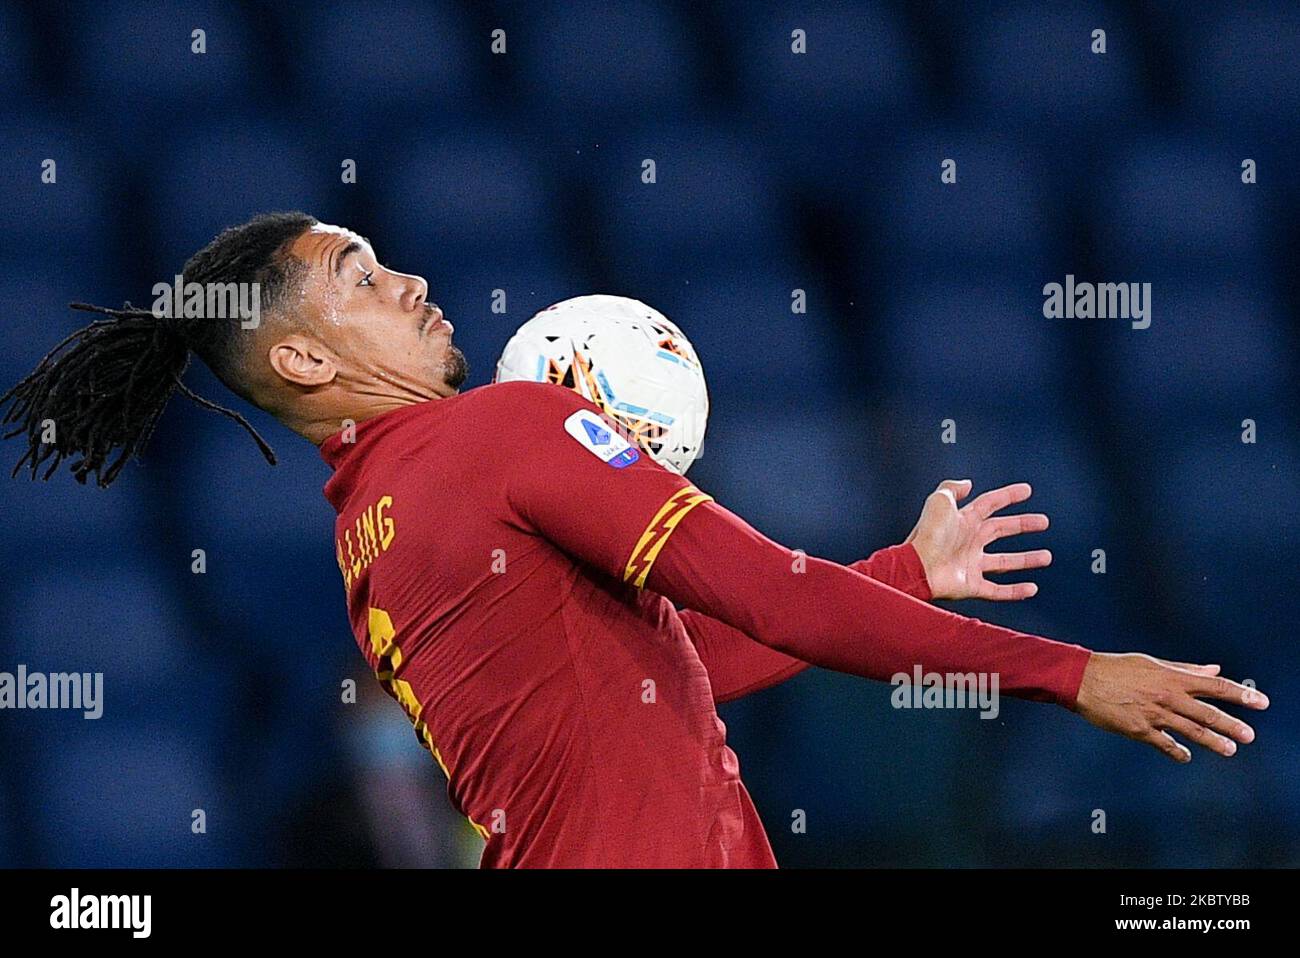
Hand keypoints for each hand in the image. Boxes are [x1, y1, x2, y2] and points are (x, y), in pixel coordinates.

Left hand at [905, 479, 1050, 600]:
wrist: (917, 566)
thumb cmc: (927, 533)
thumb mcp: (939, 501)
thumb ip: (952, 488)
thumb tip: (968, 483)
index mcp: (963, 520)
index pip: (990, 504)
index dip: (1008, 496)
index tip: (1027, 490)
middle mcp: (969, 541)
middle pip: (1001, 530)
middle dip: (1023, 525)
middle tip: (1044, 522)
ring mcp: (971, 564)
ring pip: (1005, 561)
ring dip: (1026, 559)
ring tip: (1046, 557)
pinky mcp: (971, 585)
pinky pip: (997, 590)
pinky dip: (1015, 591)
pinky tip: (1032, 588)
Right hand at [1073, 653, 1267, 761]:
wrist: (1082, 679)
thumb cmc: (1117, 667)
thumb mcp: (1152, 663)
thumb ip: (1185, 670)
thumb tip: (1215, 670)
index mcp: (1172, 677)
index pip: (1215, 686)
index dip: (1241, 695)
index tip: (1261, 703)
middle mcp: (1167, 696)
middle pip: (1208, 713)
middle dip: (1231, 725)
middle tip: (1249, 736)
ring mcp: (1154, 714)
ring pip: (1191, 731)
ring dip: (1213, 742)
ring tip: (1230, 750)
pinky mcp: (1139, 730)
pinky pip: (1165, 744)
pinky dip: (1177, 751)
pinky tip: (1186, 756)